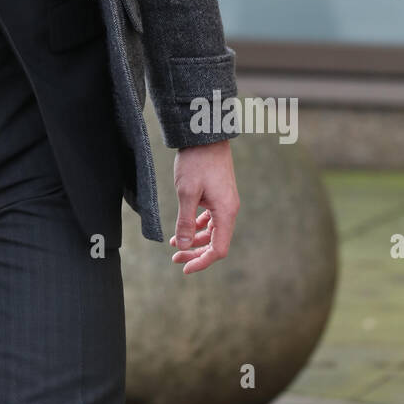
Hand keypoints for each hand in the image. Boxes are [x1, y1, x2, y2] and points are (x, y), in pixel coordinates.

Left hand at [169, 140, 239, 274]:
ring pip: (211, 231)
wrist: (205, 135)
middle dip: (195, 253)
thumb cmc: (196, 162)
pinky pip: (210, 218)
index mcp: (226, 212)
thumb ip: (185, 221)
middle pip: (215, 242)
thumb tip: (183, 246)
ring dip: (194, 240)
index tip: (184, 268)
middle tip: (175, 258)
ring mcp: (224, 202)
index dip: (202, 261)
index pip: (218, 249)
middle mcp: (229, 210)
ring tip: (174, 245)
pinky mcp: (218, 195)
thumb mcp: (187, 193)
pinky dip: (196, 226)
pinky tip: (182, 230)